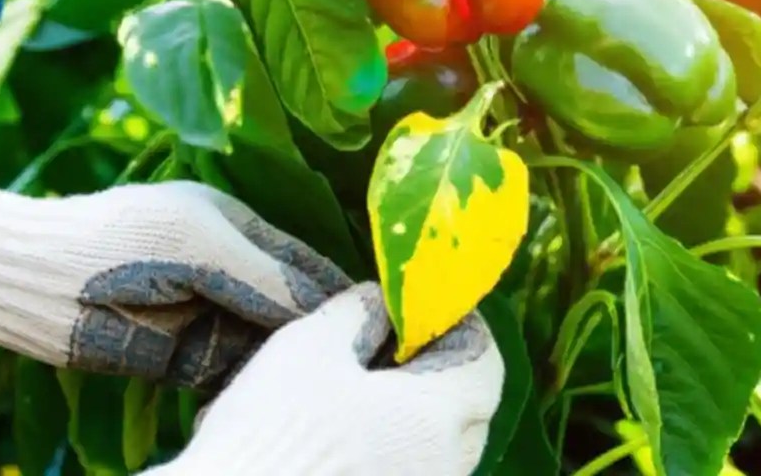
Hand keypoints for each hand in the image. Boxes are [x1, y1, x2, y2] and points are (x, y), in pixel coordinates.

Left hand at [0, 174, 350, 386]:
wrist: (29, 280)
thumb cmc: (115, 242)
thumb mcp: (199, 245)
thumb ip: (264, 274)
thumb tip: (324, 306)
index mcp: (232, 225)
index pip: (301, 260)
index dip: (338, 286)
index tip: (383, 315)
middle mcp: (223, 267)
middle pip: (288, 304)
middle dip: (320, 328)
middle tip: (369, 357)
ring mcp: (202, 311)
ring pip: (263, 340)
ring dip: (289, 359)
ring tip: (332, 378)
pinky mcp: (178, 354)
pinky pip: (229, 369)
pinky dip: (251, 380)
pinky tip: (277, 391)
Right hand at [149, 283, 503, 475]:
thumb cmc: (274, 428)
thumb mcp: (310, 346)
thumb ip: (358, 313)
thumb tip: (381, 302)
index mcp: (438, 416)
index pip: (486, 363)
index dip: (461, 328)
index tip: (424, 312)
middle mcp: (445, 468)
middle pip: (467, 412)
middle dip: (439, 374)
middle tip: (391, 346)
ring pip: (439, 452)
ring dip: (413, 418)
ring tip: (362, 393)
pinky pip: (411, 475)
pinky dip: (393, 453)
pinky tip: (346, 440)